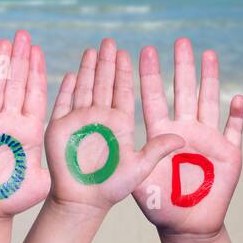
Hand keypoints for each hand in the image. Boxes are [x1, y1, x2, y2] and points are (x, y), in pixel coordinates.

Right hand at [46, 38, 184, 212]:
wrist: (83, 202)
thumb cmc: (112, 187)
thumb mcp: (140, 168)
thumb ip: (157, 150)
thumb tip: (182, 137)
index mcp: (120, 123)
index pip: (123, 91)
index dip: (124, 72)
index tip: (128, 53)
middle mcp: (100, 118)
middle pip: (104, 84)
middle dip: (106, 63)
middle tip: (110, 41)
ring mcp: (80, 121)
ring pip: (85, 88)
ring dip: (88, 69)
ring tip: (93, 50)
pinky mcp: (60, 128)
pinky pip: (64, 103)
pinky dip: (67, 88)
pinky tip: (71, 73)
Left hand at [130, 38, 242, 237]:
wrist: (186, 226)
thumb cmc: (159, 205)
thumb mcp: (142, 181)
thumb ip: (145, 158)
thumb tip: (150, 136)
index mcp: (161, 134)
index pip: (154, 98)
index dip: (151, 75)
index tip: (145, 51)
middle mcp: (185, 130)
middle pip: (184, 91)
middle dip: (182, 66)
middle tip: (181, 40)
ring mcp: (208, 138)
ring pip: (209, 101)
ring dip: (210, 78)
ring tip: (209, 54)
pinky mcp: (229, 152)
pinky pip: (235, 130)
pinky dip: (237, 115)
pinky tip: (237, 99)